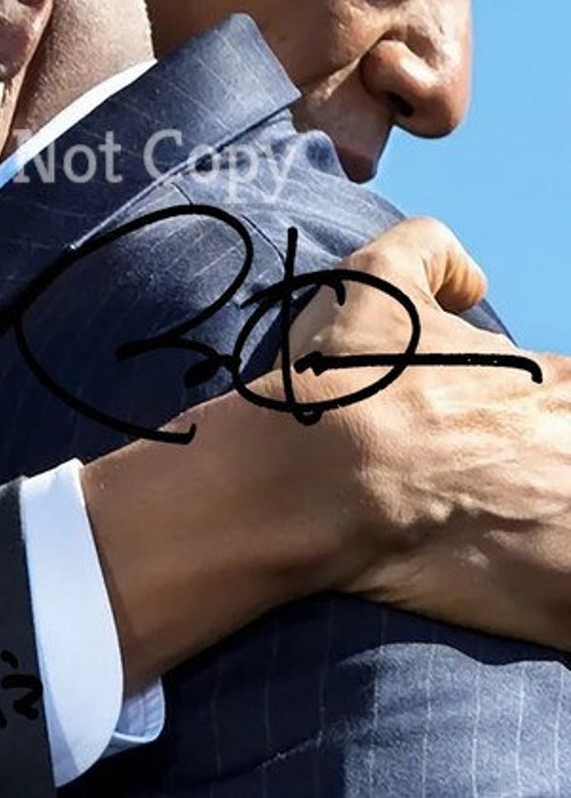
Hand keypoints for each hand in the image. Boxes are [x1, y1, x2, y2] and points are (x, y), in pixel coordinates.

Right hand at [287, 217, 570, 651]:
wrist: (307, 479)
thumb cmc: (345, 381)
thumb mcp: (375, 274)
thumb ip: (433, 250)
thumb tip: (471, 283)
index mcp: (557, 386)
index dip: (547, 420)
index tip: (507, 435)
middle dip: (549, 470)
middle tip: (501, 484)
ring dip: (551, 527)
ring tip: (505, 530)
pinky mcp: (561, 603)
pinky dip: (557, 593)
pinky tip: (520, 584)